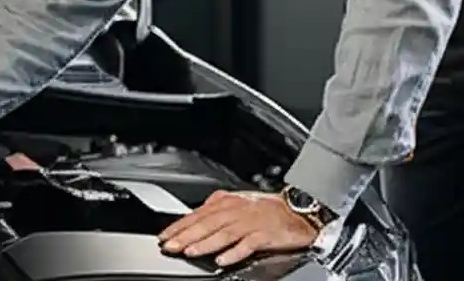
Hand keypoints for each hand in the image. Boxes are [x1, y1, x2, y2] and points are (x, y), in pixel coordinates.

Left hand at [157, 190, 318, 266]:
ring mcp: (251, 223)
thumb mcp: (240, 202)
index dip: (179, 225)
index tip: (164, 236)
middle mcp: (237, 211)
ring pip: (223, 233)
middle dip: (186, 235)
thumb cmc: (270, 209)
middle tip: (169, 246)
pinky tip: (221, 261)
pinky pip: (247, 245)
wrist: (299, 211)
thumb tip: (198, 211)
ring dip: (205, 243)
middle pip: (207, 224)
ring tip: (190, 252)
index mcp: (229, 203)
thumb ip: (218, 207)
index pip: (198, 214)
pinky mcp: (265, 235)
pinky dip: (233, 253)